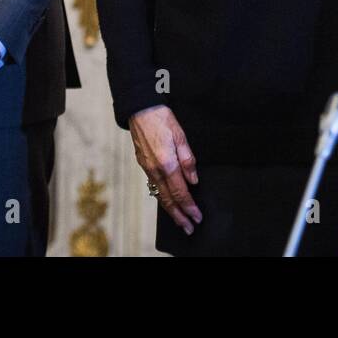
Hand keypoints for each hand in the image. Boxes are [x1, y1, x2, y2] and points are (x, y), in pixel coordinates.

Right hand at [129, 105, 201, 234]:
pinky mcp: (143, 164)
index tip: (197, 217)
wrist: (140, 109)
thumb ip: (188, 160)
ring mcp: (147, 168)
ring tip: (179, 220)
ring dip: (170, 210)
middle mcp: (155, 170)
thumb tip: (193, 180)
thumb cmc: (162, 119)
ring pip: (159, 195)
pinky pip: (154, 186)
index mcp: (167, 163)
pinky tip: (167, 201)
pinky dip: (161, 197)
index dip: (189, 206)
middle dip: (179, 216)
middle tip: (188, 228)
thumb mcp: (181, 136)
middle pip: (168, 200)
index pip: (180, 192)